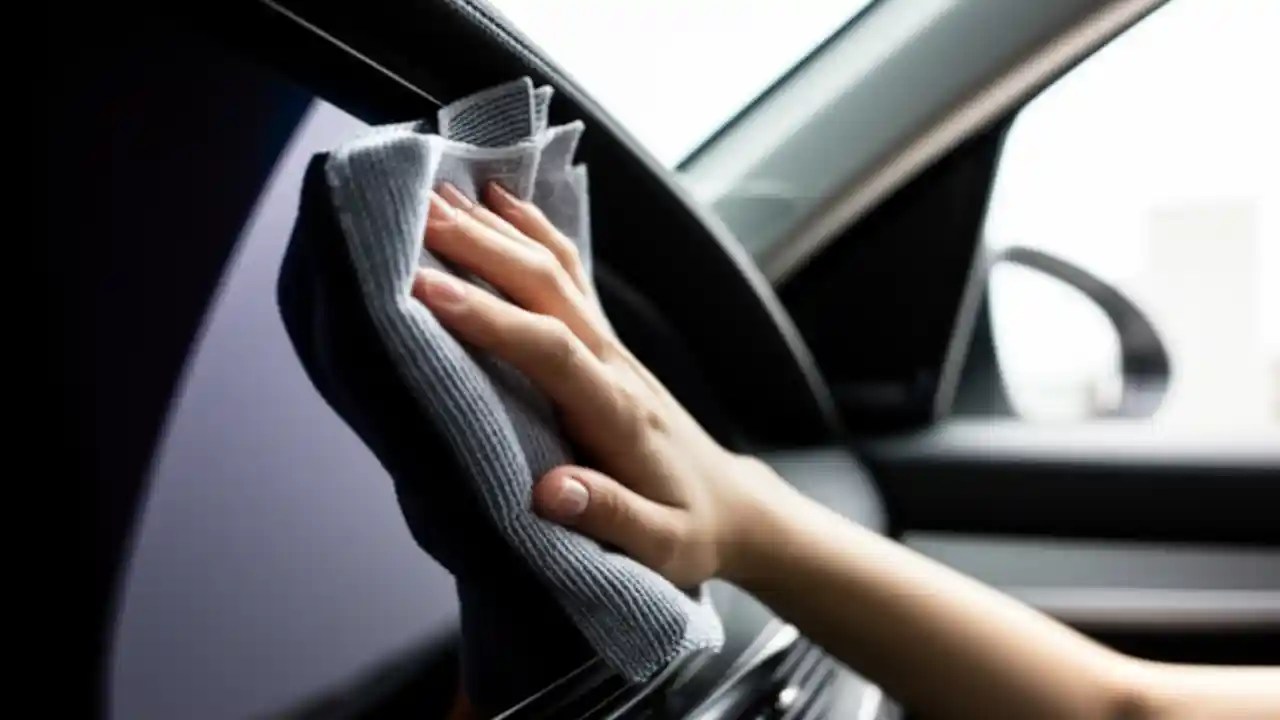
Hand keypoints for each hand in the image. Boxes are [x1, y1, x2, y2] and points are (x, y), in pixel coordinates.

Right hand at [412, 182, 784, 587]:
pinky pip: (568, 273)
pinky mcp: (605, 343)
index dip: (491, 317)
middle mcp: (614, 365)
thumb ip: (611, 516)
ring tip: (440, 191)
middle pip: (548, 288)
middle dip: (482, 247)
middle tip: (417, 214)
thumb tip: (550, 493)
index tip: (428, 290)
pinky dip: (533, 230)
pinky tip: (501, 200)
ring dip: (498, 228)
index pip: (551, 350)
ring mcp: (611, 347)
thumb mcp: (663, 547)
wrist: (734, 507)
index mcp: (618, 413)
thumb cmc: (691, 530)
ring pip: (554, 270)